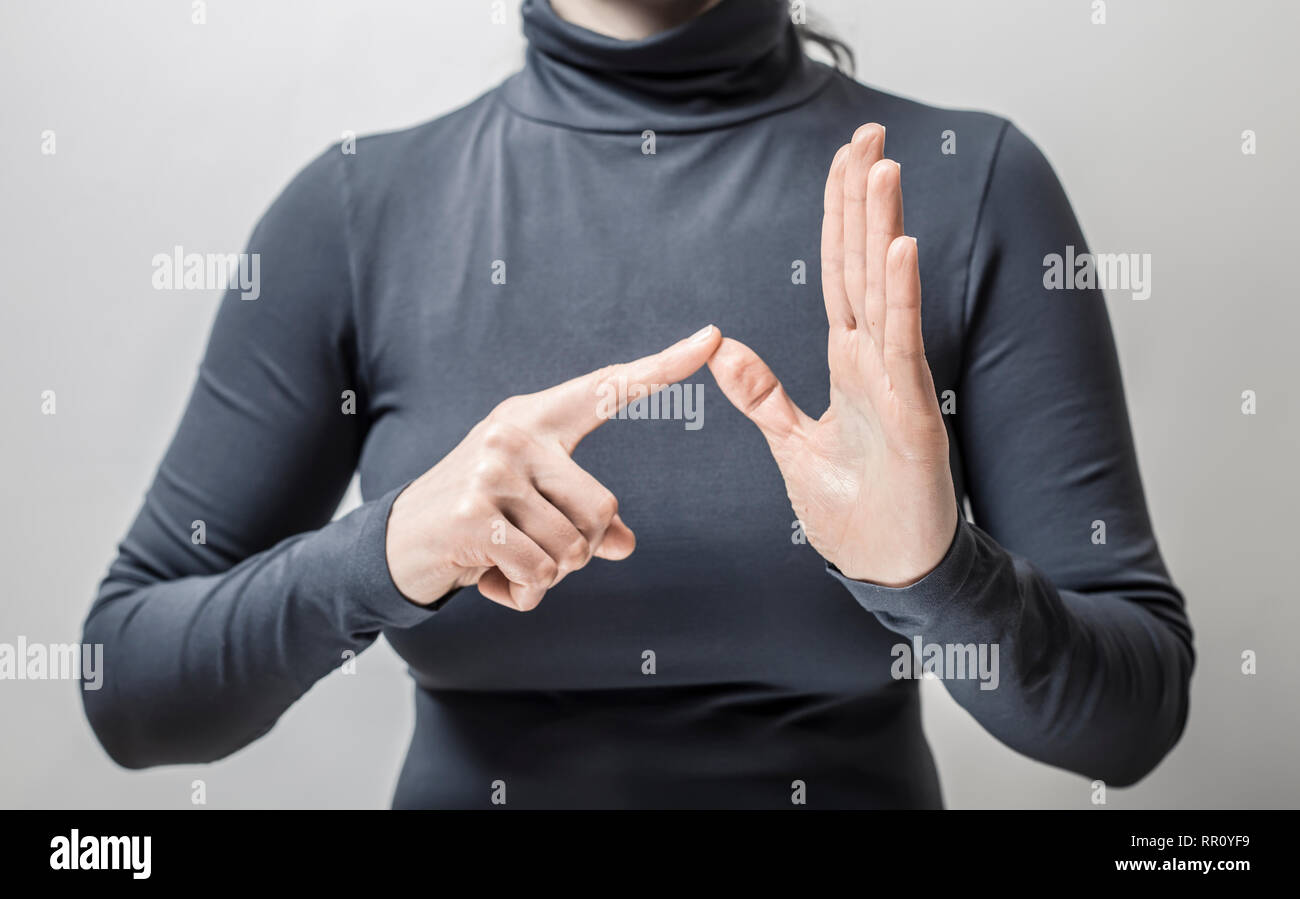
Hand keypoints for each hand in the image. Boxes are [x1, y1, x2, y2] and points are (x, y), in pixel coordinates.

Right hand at [386, 324, 722, 610]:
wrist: (396, 542)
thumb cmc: (479, 517)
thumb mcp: (533, 506)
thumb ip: (582, 517)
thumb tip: (625, 545)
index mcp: (535, 418)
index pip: (606, 388)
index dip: (663, 367)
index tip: (712, 337)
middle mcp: (513, 434)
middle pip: (603, 511)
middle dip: (580, 552)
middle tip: (534, 551)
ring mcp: (491, 473)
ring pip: (574, 551)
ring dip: (549, 577)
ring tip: (508, 562)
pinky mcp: (474, 517)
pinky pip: (539, 575)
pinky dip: (524, 594)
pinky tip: (491, 580)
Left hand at [708, 124, 957, 586]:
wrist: (888, 568)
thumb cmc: (853, 509)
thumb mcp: (792, 444)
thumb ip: (761, 395)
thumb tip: (720, 348)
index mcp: (849, 362)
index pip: (840, 274)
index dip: (839, 216)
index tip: (845, 160)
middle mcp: (877, 360)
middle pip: (863, 266)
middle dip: (864, 199)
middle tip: (869, 133)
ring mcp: (898, 383)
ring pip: (886, 292)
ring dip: (882, 228)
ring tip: (883, 167)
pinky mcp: (913, 415)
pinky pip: (903, 345)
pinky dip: (901, 296)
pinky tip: (899, 248)